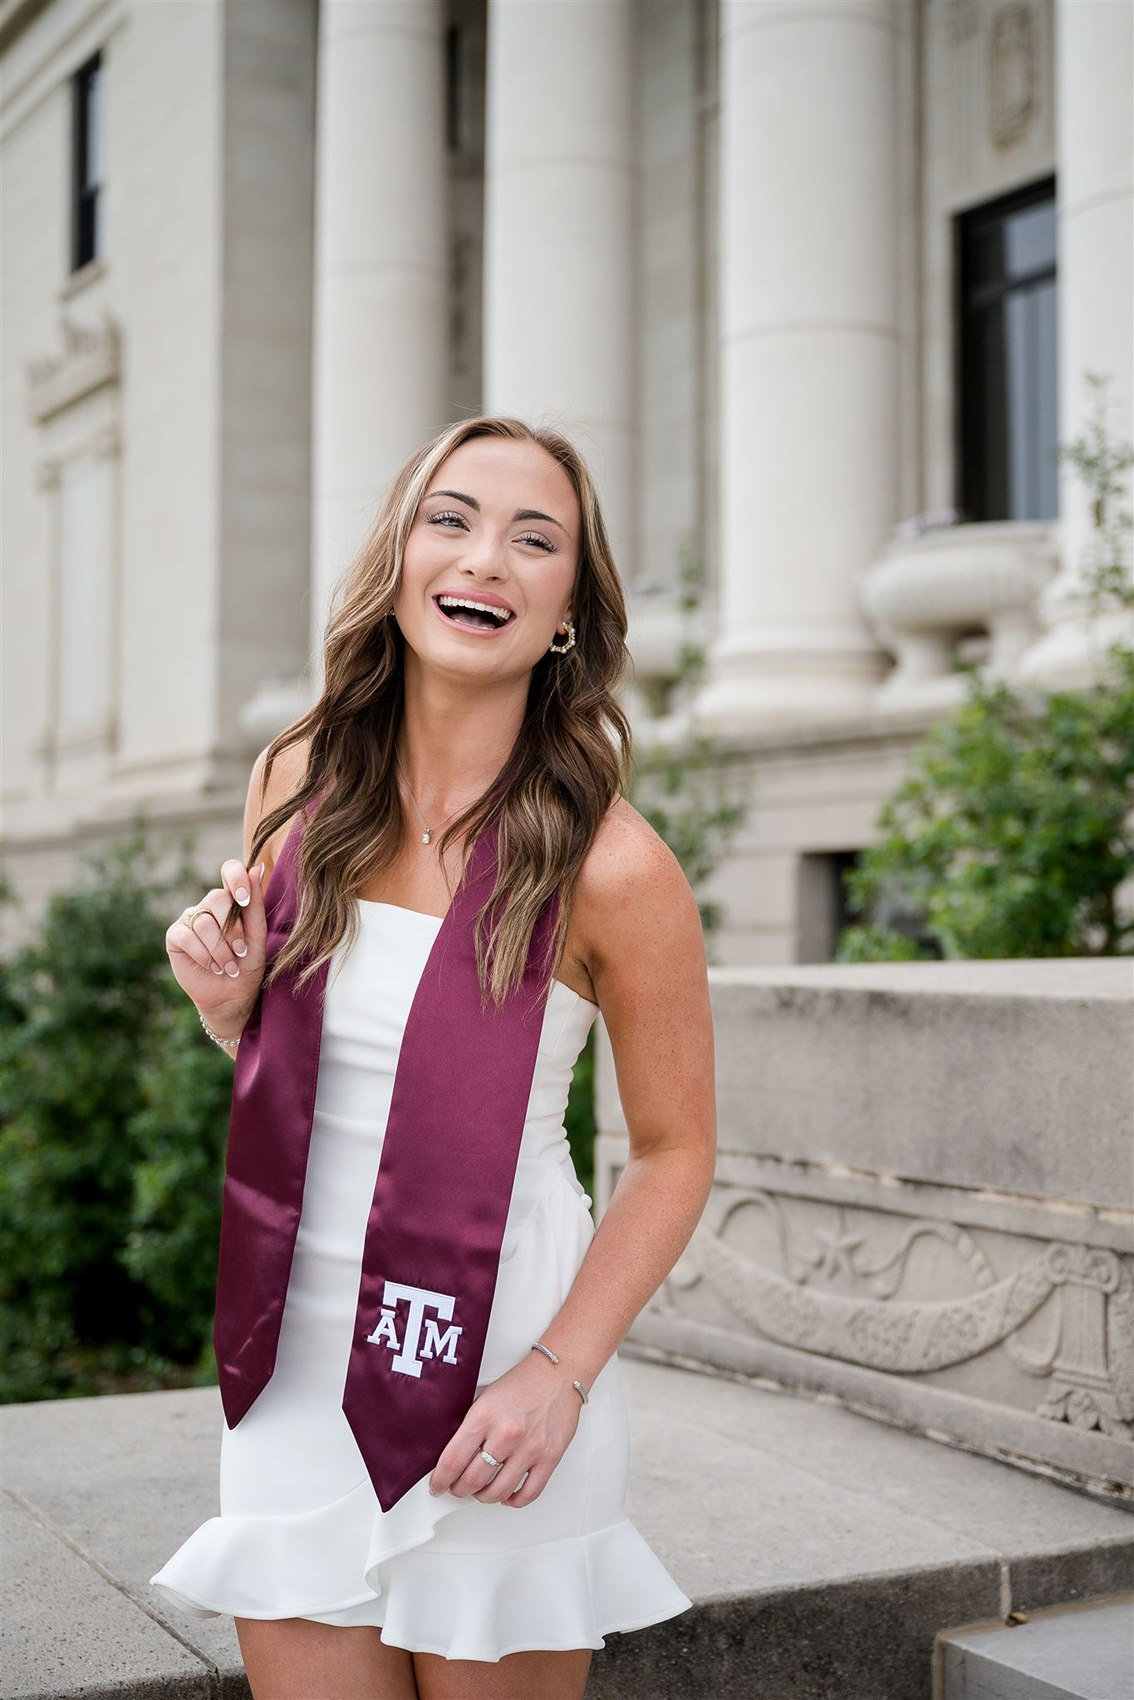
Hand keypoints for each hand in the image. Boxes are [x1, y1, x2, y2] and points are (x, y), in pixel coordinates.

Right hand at [165, 857, 267, 1040]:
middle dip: (232, 930)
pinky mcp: (175, 936)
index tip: (244, 900)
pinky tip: (212, 967)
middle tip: (241, 952)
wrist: (232, 996)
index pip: (230, 870)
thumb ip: (255, 904)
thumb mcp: (257, 936)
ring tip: (229, 967)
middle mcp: (209, 906)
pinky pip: (187, 936)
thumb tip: (256, 868)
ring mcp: (191, 919)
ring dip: (220, 949)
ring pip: (203, 922)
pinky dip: (203, 955)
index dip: (236, 878)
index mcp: (232, 900)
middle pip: (217, 898)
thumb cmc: (247, 964)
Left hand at [428, 1351, 582, 1508]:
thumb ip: (470, 1426)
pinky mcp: (550, 1458)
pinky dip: (514, 1501)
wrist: (558, 1374)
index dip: (440, 1480)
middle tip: (457, 1488)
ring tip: (481, 1492)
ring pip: (498, 1492)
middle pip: (472, 1481)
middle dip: (459, 1490)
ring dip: (484, 1497)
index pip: (452, 1460)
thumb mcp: (485, 1397)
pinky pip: (528, 1493)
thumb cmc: (522, 1384)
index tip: (437, 1485)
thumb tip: (452, 1454)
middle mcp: (506, 1434)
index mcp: (484, 1416)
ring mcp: (529, 1448)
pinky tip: (507, 1495)